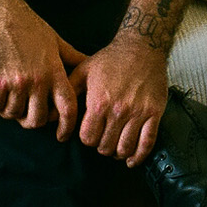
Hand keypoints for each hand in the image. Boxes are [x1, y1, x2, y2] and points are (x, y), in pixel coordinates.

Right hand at [0, 0, 86, 140]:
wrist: (0, 15)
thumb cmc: (29, 27)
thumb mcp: (56, 41)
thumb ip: (72, 57)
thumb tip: (90, 64)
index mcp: (55, 72)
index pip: (68, 108)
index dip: (66, 126)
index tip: (61, 135)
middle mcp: (39, 80)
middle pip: (37, 120)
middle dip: (31, 122)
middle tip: (25, 114)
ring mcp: (18, 82)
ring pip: (14, 115)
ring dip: (10, 112)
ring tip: (9, 99)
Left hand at [68, 34, 167, 166]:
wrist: (142, 47)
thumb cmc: (111, 59)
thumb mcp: (84, 70)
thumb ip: (68, 92)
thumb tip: (52, 114)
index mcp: (99, 102)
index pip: (88, 138)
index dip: (87, 139)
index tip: (90, 133)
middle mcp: (118, 110)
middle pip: (106, 146)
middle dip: (101, 146)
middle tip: (102, 139)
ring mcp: (138, 113)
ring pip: (125, 148)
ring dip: (118, 152)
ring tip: (115, 147)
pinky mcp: (154, 113)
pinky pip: (147, 143)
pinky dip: (139, 156)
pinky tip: (131, 159)